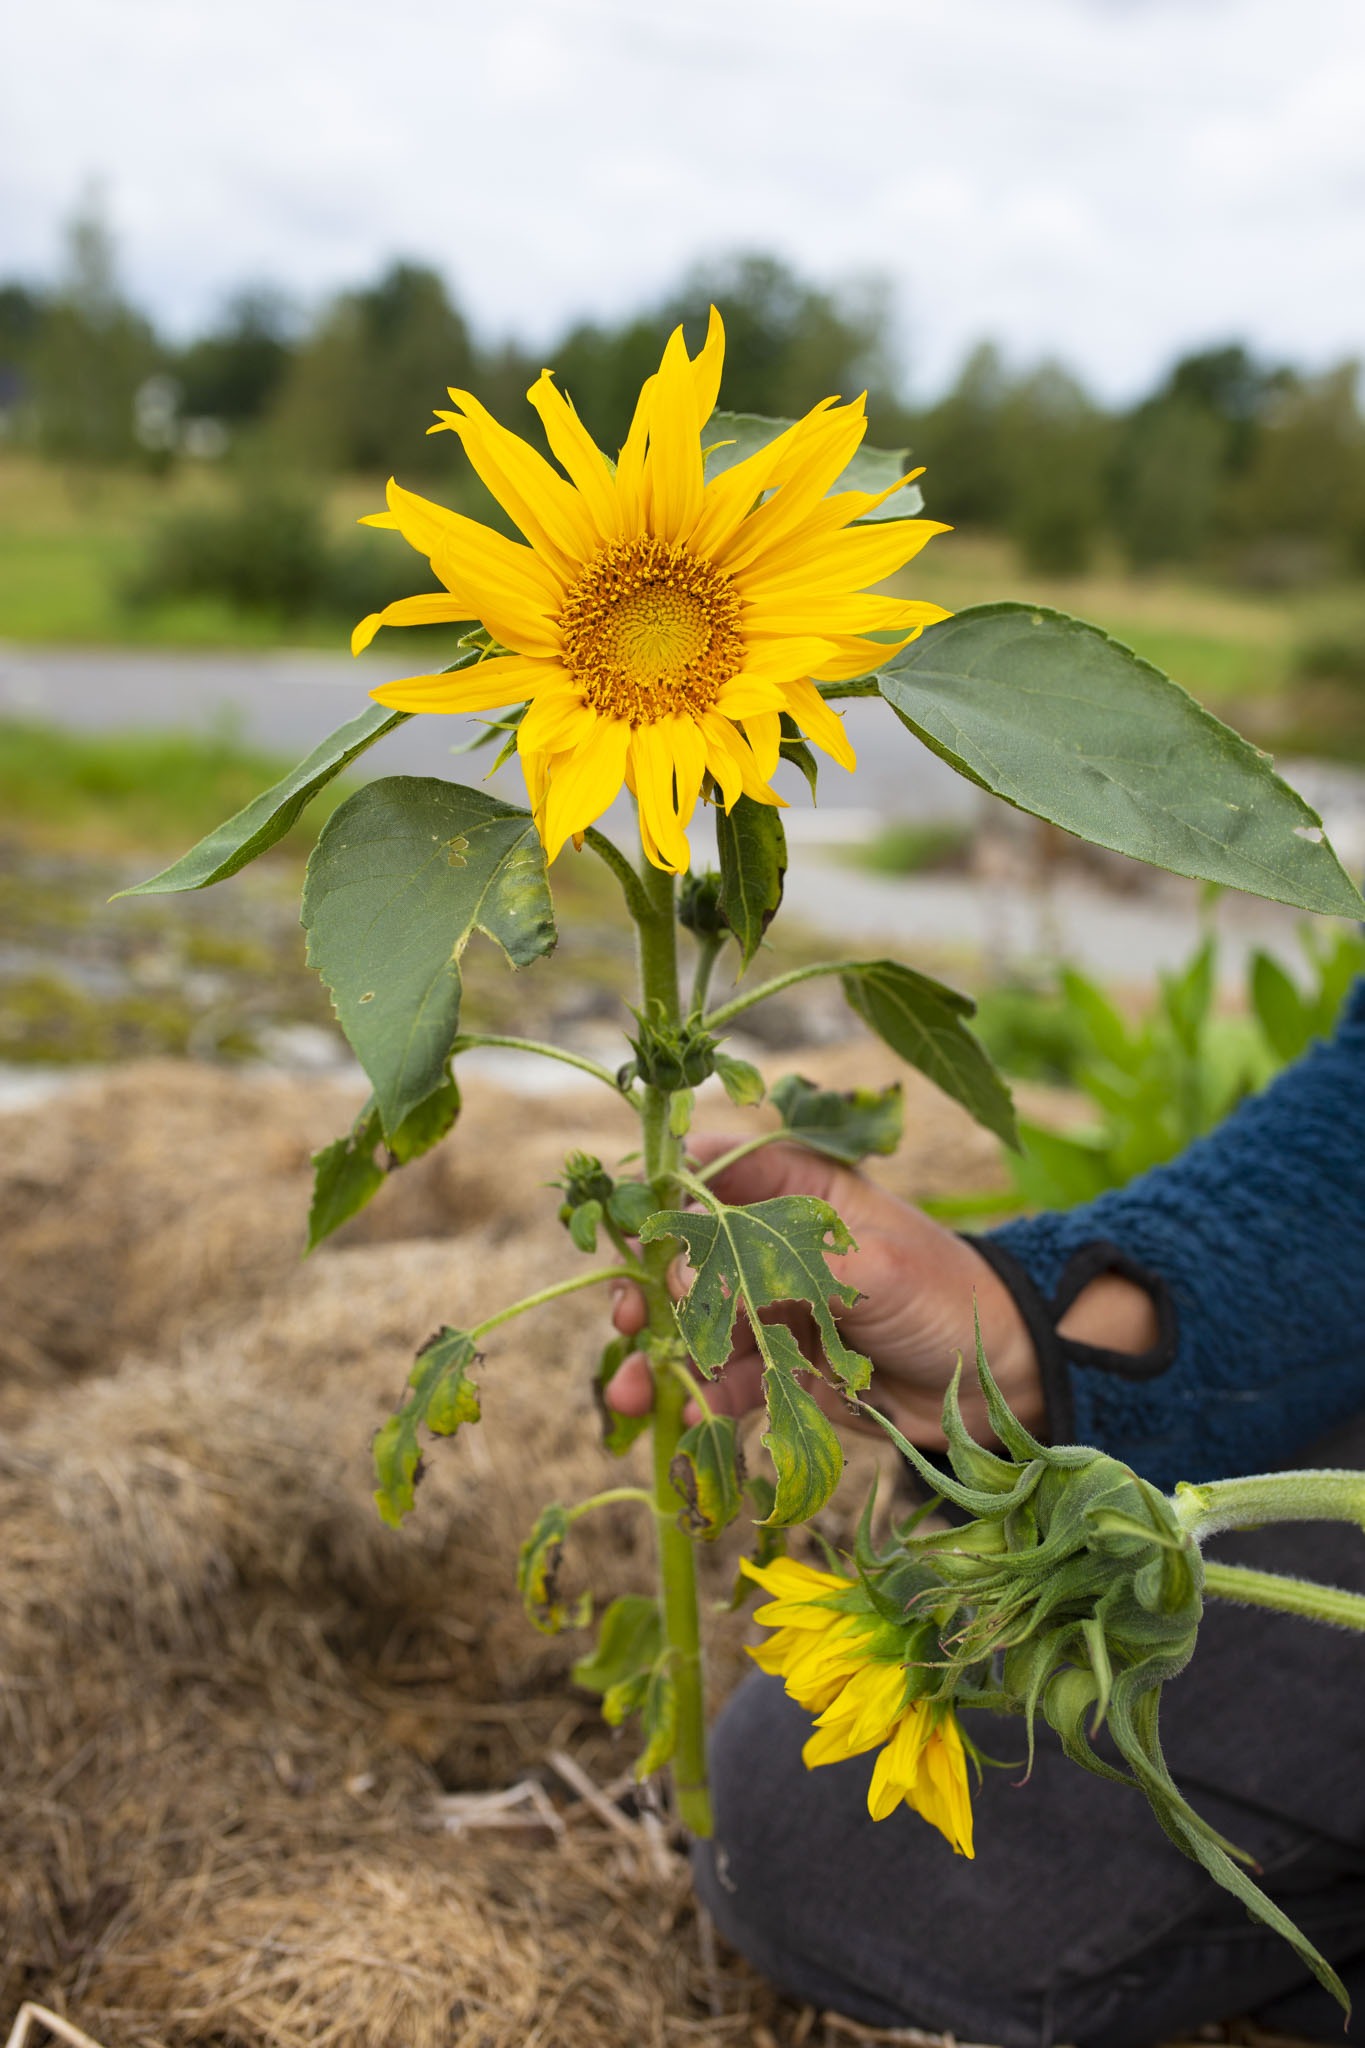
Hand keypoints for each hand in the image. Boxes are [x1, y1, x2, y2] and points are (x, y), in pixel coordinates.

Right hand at [606, 1136, 1047, 1450]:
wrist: (999, 1378)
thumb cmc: (947, 1293)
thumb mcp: (870, 1268)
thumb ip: (782, 1269)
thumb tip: (692, 1279)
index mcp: (796, 1183)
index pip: (709, 1168)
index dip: (662, 1194)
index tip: (629, 1230)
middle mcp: (771, 1237)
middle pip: (686, 1252)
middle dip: (648, 1287)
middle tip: (626, 1318)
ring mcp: (770, 1302)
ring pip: (693, 1322)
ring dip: (661, 1355)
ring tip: (632, 1393)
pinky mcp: (778, 1364)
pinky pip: (724, 1380)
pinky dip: (700, 1400)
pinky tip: (685, 1423)